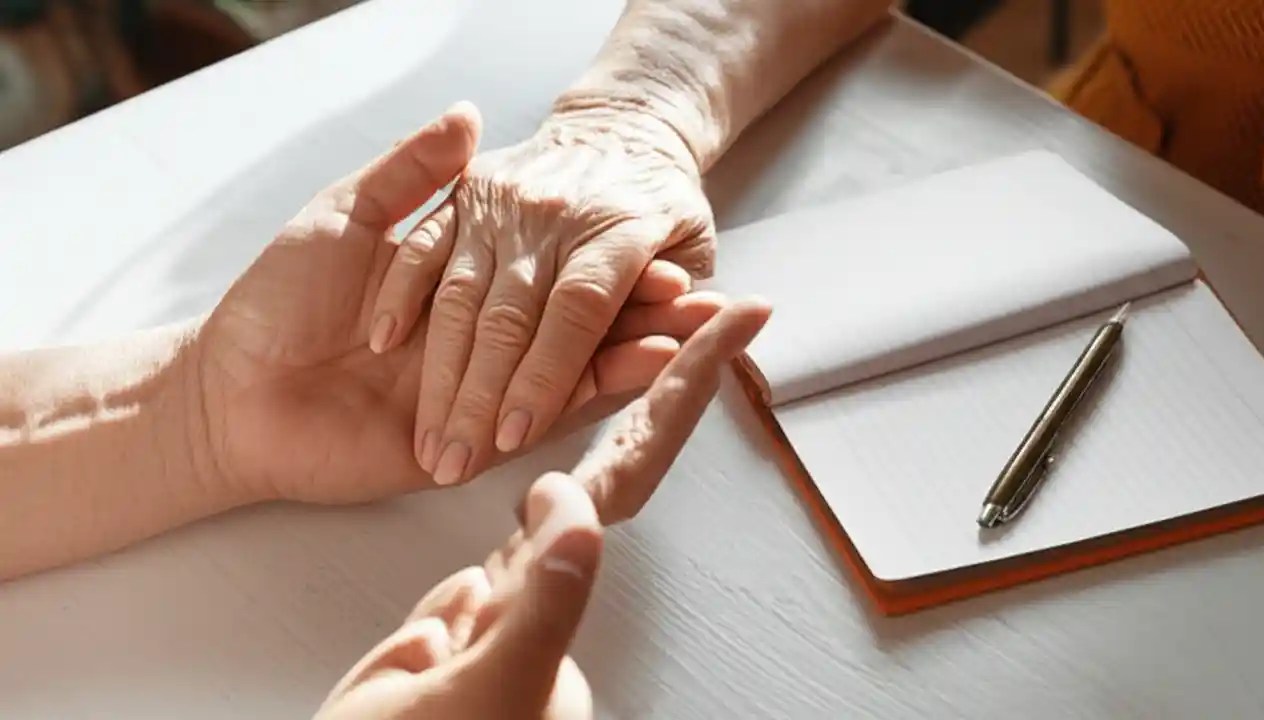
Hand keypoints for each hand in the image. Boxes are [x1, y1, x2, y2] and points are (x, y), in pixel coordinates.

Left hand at [195, 103, 725, 503]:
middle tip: (704, 286)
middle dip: (643, 302)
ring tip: (701, 329)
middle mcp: (483, 330)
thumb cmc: (277, 301)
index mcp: (462, 274)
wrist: (231, 395)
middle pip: (580, 313)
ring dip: (641, 345)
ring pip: (579, 361)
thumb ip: (411, 175)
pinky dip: (605, 391)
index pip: (552, 259)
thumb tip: (468, 115)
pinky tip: (656, 370)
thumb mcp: (344, 216)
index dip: (605, 251)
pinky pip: (552, 416)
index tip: (665, 229)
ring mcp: (484, 386)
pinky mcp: (479, 441)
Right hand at [316, 300, 769, 719]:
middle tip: (713, 305)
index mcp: (562, 582)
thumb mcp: (491, 691)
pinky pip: (501, 525)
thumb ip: (540, 604)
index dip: (679, 392)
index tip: (722, 329)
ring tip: (643, 333)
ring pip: (560, 476)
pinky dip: (521, 475)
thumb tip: (575, 508)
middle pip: (620, 452)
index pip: (634, 467)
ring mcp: (510, 587)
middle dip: (668, 371)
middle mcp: (550, 573)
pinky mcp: (463, 605)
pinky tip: (544, 447)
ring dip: (599, 403)